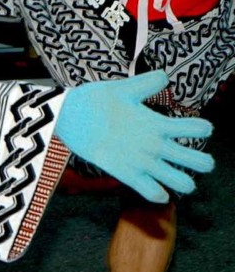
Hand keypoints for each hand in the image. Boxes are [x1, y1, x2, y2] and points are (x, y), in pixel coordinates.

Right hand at [56, 71, 214, 202]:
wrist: (65, 117)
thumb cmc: (93, 100)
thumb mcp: (122, 88)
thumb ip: (147, 82)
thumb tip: (166, 76)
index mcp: (156, 122)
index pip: (196, 128)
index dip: (203, 128)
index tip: (199, 127)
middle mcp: (154, 145)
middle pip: (200, 162)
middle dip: (204, 162)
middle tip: (200, 161)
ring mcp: (141, 162)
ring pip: (182, 183)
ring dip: (186, 182)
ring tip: (180, 177)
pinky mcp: (124, 173)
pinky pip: (151, 193)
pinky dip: (159, 195)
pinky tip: (159, 190)